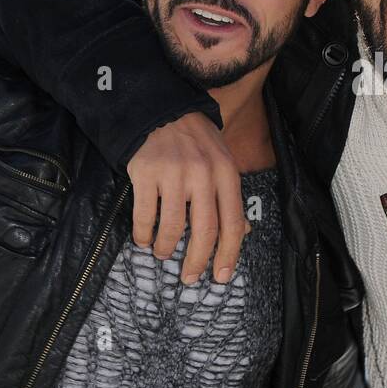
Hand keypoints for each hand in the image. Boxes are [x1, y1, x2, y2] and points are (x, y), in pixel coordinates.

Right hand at [127, 111, 249, 283]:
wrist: (162, 110)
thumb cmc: (196, 142)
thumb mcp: (222, 163)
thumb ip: (230, 197)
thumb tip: (242, 232)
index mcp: (226, 174)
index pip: (232, 224)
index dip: (228, 255)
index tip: (221, 277)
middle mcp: (203, 174)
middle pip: (204, 231)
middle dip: (197, 261)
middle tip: (190, 277)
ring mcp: (174, 173)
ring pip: (172, 227)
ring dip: (167, 247)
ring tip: (163, 253)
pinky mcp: (146, 172)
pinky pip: (144, 215)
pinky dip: (144, 234)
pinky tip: (144, 239)